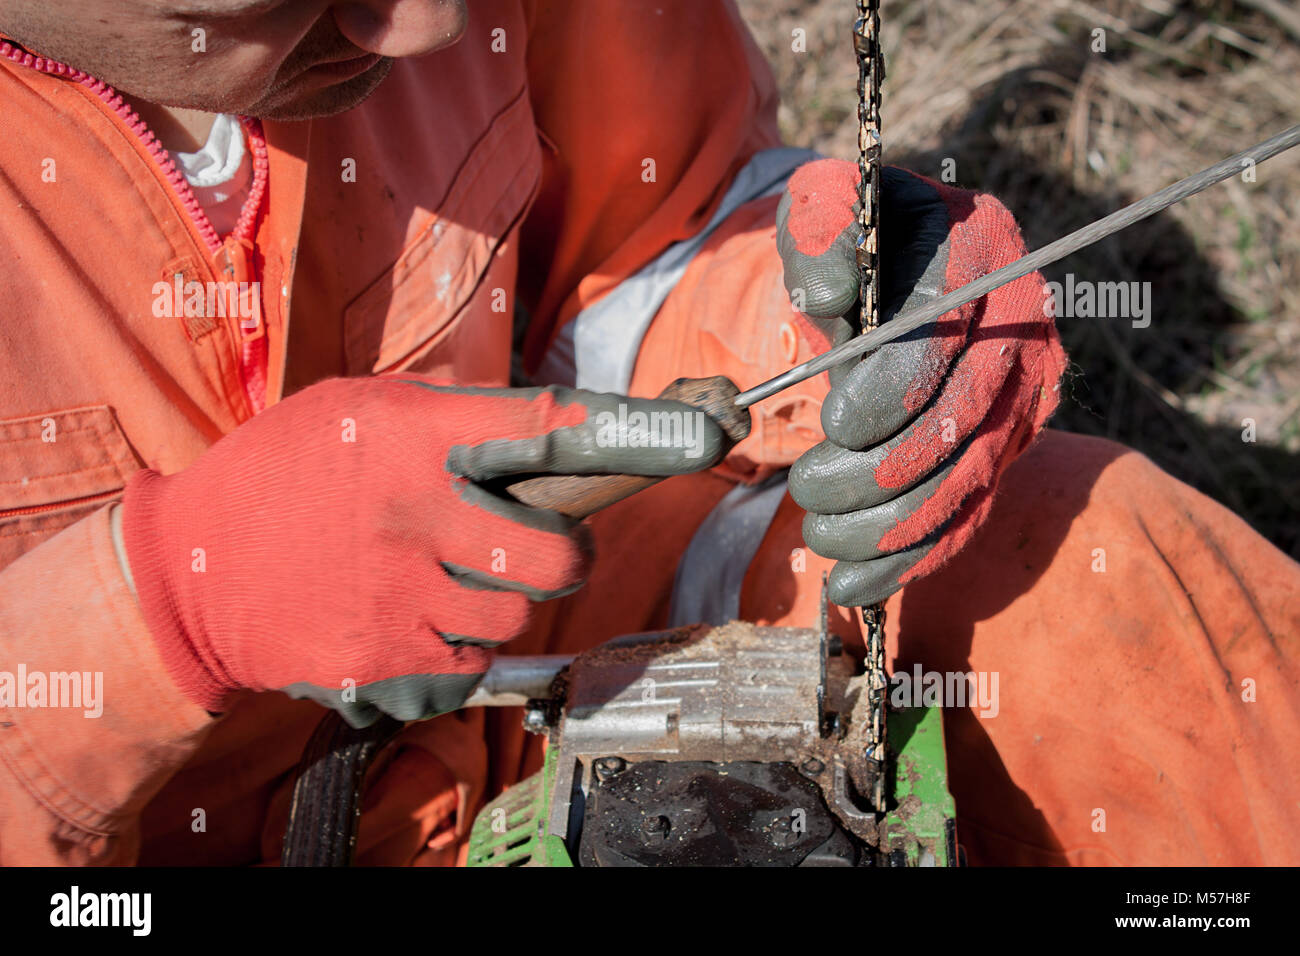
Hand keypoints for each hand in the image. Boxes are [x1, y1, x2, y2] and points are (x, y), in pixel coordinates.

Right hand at [121, 376, 724, 724]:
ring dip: (495, 601)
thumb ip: (450, 415)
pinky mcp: (386, 665)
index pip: (543, 430)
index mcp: (410, 437)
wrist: (190, 570)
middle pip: (557, 556)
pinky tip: (402, 617)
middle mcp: (414, 517)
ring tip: (435, 578)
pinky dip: (452, 647)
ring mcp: (401, 600)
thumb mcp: (357, 409)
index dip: (631, 432)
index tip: (697, 431)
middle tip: (526, 543)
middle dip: (559, 554)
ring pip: (516, 616)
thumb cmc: (285, 476)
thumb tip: (547, 427)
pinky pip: (470, 664)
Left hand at [778, 162, 1065, 605]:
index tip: (833, 424)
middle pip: (962, 428)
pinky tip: (853, 587)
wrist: (882, 277)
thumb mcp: (824, 206)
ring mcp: (1021, 401)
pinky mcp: (1002, 453)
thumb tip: (828, 298)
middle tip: (807, 489)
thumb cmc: (849, 243)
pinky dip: (910, 563)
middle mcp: (1023, 330)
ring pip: (965, 485)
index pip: (946, 342)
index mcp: (983, 255)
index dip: (892, 393)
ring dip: (888, 529)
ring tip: (818, 537)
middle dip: (879, 475)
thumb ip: (821, 227)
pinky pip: (965, 519)